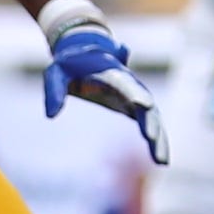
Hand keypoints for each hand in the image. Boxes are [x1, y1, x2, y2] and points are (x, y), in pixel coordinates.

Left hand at [41, 0, 165, 163]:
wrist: (84, 52)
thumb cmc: (69, 63)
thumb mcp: (55, 72)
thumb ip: (54, 90)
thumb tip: (51, 115)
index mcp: (109, 72)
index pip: (123, 83)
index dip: (133, 93)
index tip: (143, 105)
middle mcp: (128, 83)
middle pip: (144, 103)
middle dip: (150, 122)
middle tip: (153, 140)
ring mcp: (134, 94)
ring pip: (152, 117)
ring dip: (158, 138)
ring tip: (162, 162)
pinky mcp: (134, 105)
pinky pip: (150, 123)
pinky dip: (156, 140)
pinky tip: (161, 160)